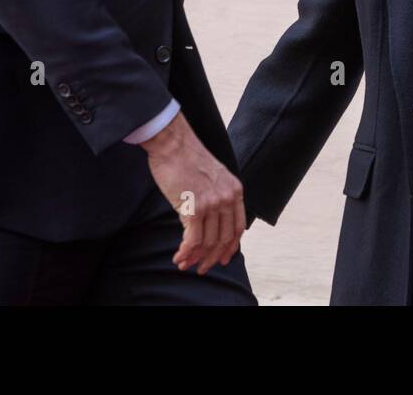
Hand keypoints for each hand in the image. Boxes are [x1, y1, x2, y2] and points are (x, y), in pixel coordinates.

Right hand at [141, 113, 245, 274]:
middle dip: (212, 258)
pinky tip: (178, 257)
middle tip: (201, 269)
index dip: (230, 247)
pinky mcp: (194, 208)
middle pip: (224, 239)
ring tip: (185, 264)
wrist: (173, 143)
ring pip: (207, 242)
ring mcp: (212, 204)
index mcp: (235, 190)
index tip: (222, 259)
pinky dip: (185, 252)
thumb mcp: (213, 176)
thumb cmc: (187, 158)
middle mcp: (227, 198)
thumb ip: (217, 196)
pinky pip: (192, 240)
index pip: (238, 228)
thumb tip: (209, 223)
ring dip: (195, 258)